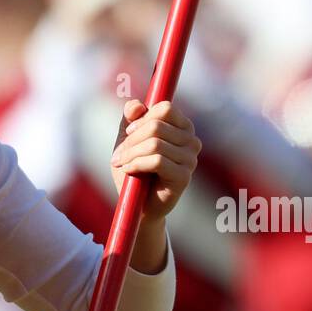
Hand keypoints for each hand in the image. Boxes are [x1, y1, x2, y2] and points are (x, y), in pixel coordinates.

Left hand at [110, 99, 199, 221]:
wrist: (137, 205)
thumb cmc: (134, 169)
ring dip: (131, 154)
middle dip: (131, 140)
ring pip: (154, 143)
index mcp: (182, 127)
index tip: (128, 132)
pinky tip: (129, 170)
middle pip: (156, 125)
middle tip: (119, 154)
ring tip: (122, 163)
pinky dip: (136, 164)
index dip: (142, 118)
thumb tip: (136, 106)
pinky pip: (157, 161)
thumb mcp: (127, 139)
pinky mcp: (184, 177)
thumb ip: (130, 119)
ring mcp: (191, 159)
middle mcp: (191, 141)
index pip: (165, 108)